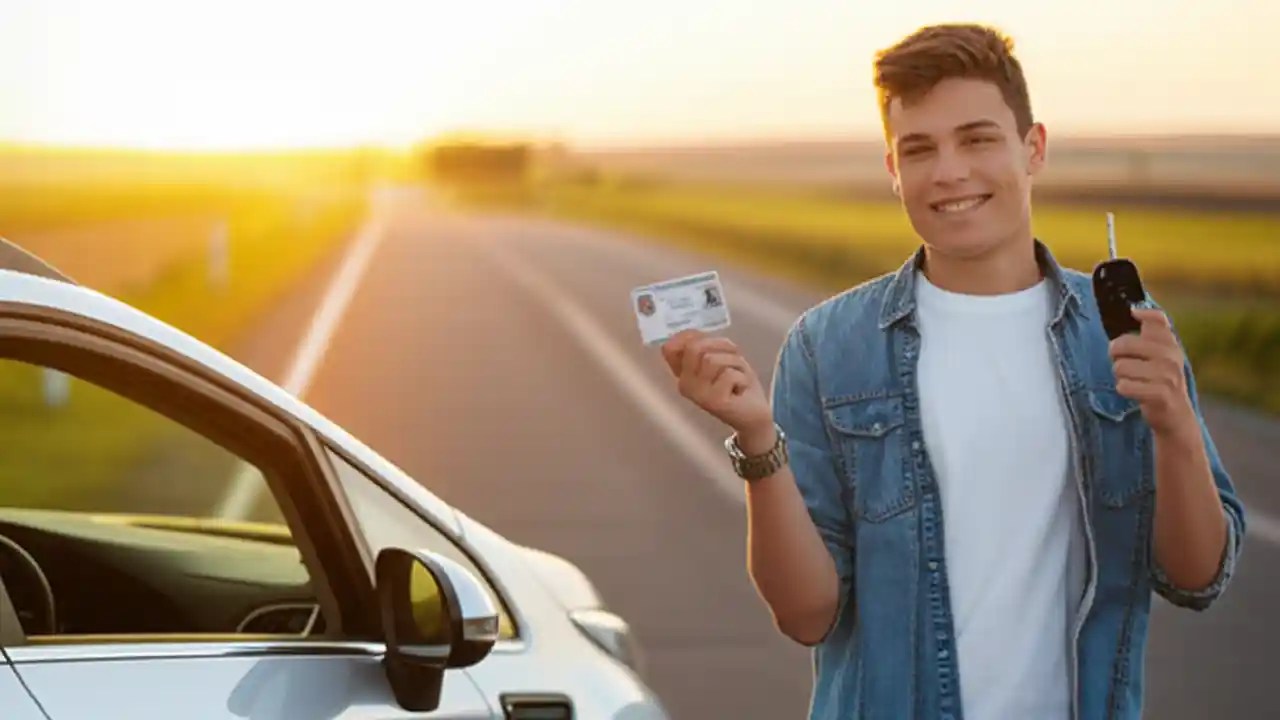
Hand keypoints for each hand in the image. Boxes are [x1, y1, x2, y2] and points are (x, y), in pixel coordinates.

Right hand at [660, 329, 773, 439]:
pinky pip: (728, 374)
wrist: (754, 414)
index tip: (715, 346)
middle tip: (733, 360)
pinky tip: (741, 389)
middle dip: (720, 347)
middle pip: (694, 347)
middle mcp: (684, 385)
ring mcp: (697, 394)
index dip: (694, 337)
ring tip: (738, 376)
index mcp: (682, 374)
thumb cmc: (737, 383)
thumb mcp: (719, 356)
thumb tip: (688, 334)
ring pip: (712, 359)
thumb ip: (703, 344)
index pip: (671, 347)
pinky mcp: (712, 402)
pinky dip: (742, 377)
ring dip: (734, 363)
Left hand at [1108, 308, 1197, 437]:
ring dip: (1120, 377)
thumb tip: (1135, 309)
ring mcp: (1168, 375)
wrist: (1175, 416)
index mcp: (1171, 344)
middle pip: (1124, 344)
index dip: (1141, 315)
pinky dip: (1124, 390)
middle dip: (1116, 355)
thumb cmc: (1160, 381)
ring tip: (1133, 381)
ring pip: (1120, 367)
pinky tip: (1134, 393)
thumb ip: (1152, 331)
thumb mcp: (1161, 354)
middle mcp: (1172, 357)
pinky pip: (1124, 386)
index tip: (1132, 315)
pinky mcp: (1161, 394)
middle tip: (1124, 364)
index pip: (1157, 318)